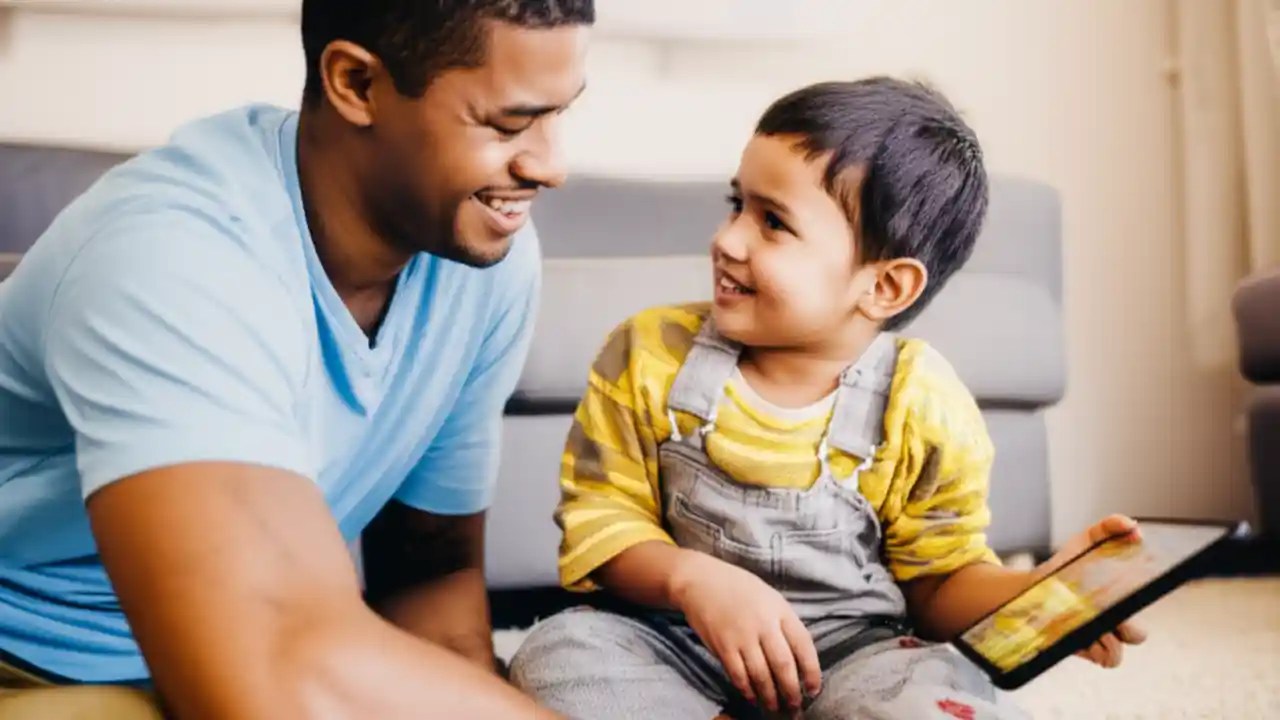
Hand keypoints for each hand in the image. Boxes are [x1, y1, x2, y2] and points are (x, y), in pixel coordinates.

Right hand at [669, 551, 820, 715]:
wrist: (701, 580)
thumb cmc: (739, 589)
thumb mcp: (770, 598)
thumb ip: (784, 624)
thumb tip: (798, 658)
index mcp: (780, 610)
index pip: (804, 645)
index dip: (812, 671)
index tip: (813, 689)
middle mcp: (763, 624)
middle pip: (784, 665)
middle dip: (792, 691)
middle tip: (795, 706)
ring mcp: (742, 636)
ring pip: (761, 675)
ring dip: (770, 696)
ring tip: (775, 707)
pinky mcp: (723, 646)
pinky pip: (738, 675)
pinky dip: (747, 689)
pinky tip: (752, 696)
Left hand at [1042, 514, 1149, 668]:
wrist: (1030, 589)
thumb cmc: (1065, 568)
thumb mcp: (1085, 542)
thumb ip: (1109, 528)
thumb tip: (1133, 526)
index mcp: (1120, 600)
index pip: (1145, 602)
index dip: (1149, 596)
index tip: (1140, 586)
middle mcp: (1112, 623)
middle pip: (1138, 635)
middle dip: (1127, 625)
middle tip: (1105, 610)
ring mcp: (1096, 639)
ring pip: (1118, 654)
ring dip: (1105, 638)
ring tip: (1083, 621)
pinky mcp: (1080, 650)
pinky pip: (1099, 660)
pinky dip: (1093, 650)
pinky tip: (1076, 633)